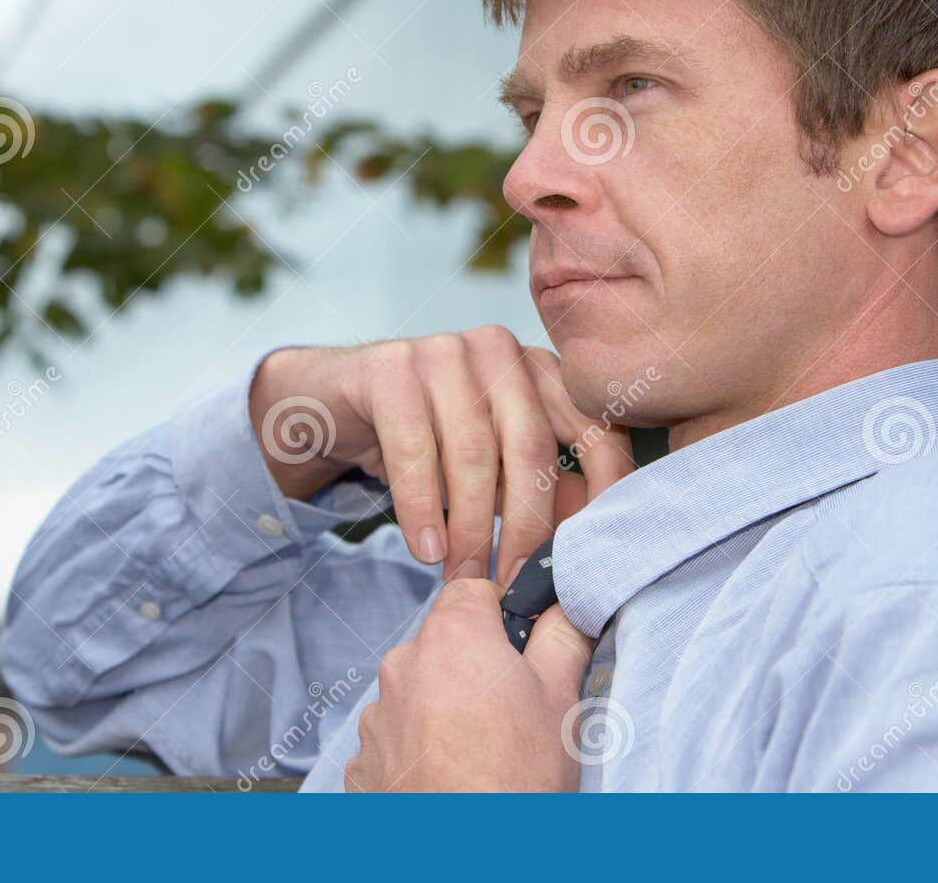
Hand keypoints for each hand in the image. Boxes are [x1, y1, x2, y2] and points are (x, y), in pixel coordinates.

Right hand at [249, 328, 634, 583]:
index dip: (605, 489)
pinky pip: (414, 450)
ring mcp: (445, 352)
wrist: (332, 405)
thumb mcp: (492, 466)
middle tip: (511, 586)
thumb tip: (591, 537)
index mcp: (539, 369)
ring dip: (469, 528)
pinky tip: (425, 549)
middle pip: (531, 449)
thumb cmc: (425, 440)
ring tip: (463, 576)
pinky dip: (421, 509)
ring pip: (473, 454)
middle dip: (525, 529)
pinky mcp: (391, 367)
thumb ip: (541, 489)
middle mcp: (499, 351)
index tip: (596, 553)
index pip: (593, 425)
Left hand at [344, 578, 592, 791]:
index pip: (472, 591)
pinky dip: (417, 751)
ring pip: (417, 693)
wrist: (472, 857)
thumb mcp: (560, 698)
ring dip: (441, 709)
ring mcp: (377, 717)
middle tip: (508, 711)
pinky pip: (394, 739)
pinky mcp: (363, 763)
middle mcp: (403, 666)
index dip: (500, 614)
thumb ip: (561, 635)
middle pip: (443, 645)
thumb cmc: (517, 778)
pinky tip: (448, 777)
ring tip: (479, 753)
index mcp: (452, 637)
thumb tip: (563, 605)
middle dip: (472, 668)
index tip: (518, 647)